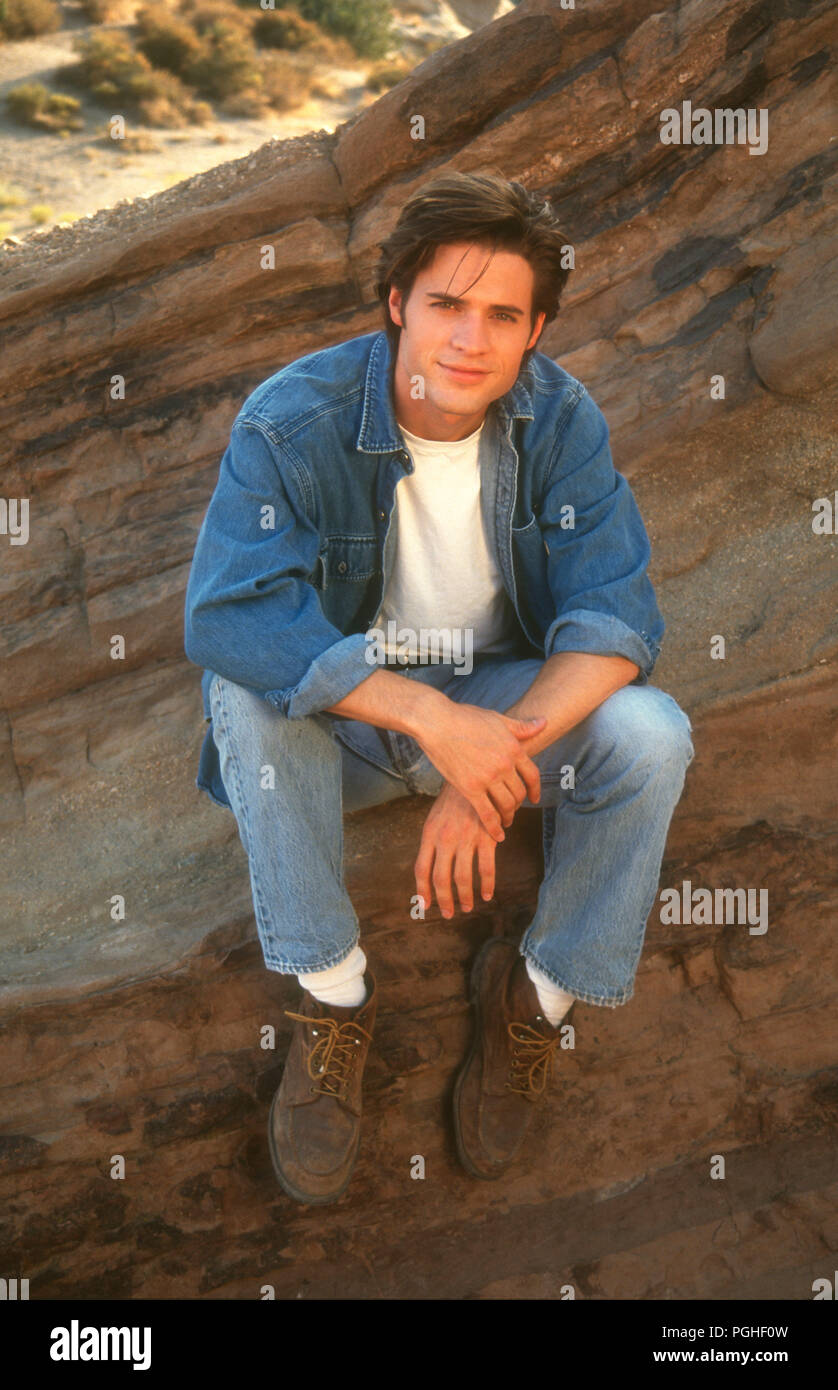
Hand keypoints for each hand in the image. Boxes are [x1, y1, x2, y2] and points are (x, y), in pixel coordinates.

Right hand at [411, 699, 544, 841]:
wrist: (437, 722)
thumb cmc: (464, 717)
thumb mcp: (497, 718)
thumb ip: (521, 727)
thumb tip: (544, 723)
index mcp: (513, 748)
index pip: (532, 775)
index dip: (535, 789)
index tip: (534, 798)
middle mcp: (504, 765)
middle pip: (520, 793)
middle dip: (518, 803)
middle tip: (513, 809)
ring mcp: (488, 778)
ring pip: (506, 805)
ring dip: (508, 816)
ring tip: (506, 820)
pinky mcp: (470, 788)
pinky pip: (487, 814)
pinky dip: (494, 827)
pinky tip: (498, 835)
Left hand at [414, 782, 498, 917]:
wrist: (476, 776)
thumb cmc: (454, 800)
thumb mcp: (435, 818)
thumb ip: (432, 843)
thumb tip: (429, 869)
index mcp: (429, 834)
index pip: (421, 869)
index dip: (423, 891)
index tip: (426, 906)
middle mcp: (445, 838)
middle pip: (440, 878)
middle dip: (444, 900)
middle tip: (448, 914)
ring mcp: (466, 838)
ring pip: (463, 878)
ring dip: (465, 897)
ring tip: (468, 908)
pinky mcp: (487, 837)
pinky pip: (486, 869)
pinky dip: (487, 885)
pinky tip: (488, 895)